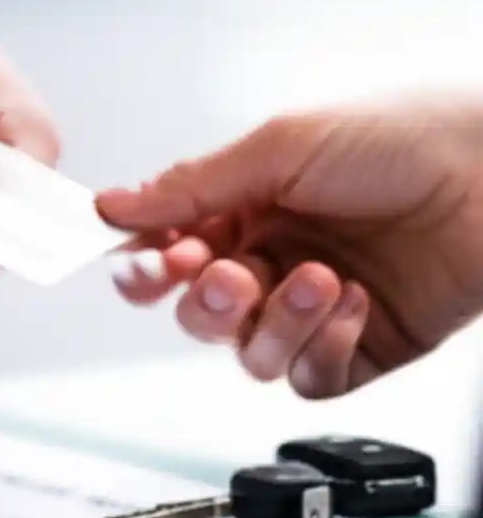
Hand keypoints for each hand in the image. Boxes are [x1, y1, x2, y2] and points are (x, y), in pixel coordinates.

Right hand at [96, 97, 482, 398]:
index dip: (149, 270)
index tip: (153, 265)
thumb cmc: (404, 138)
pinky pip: (308, 379)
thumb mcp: (279, 147)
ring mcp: (315, 310)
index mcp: (245, 211)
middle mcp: (274, 262)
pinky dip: (322, 347)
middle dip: (206, 303)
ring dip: (273, 322)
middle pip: (199, 317)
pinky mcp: (359, 349)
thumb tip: (113, 205)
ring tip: (317, 278)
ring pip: (249, 355)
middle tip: (228, 275)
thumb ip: (189, 187)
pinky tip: (353, 303)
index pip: (168, 256)